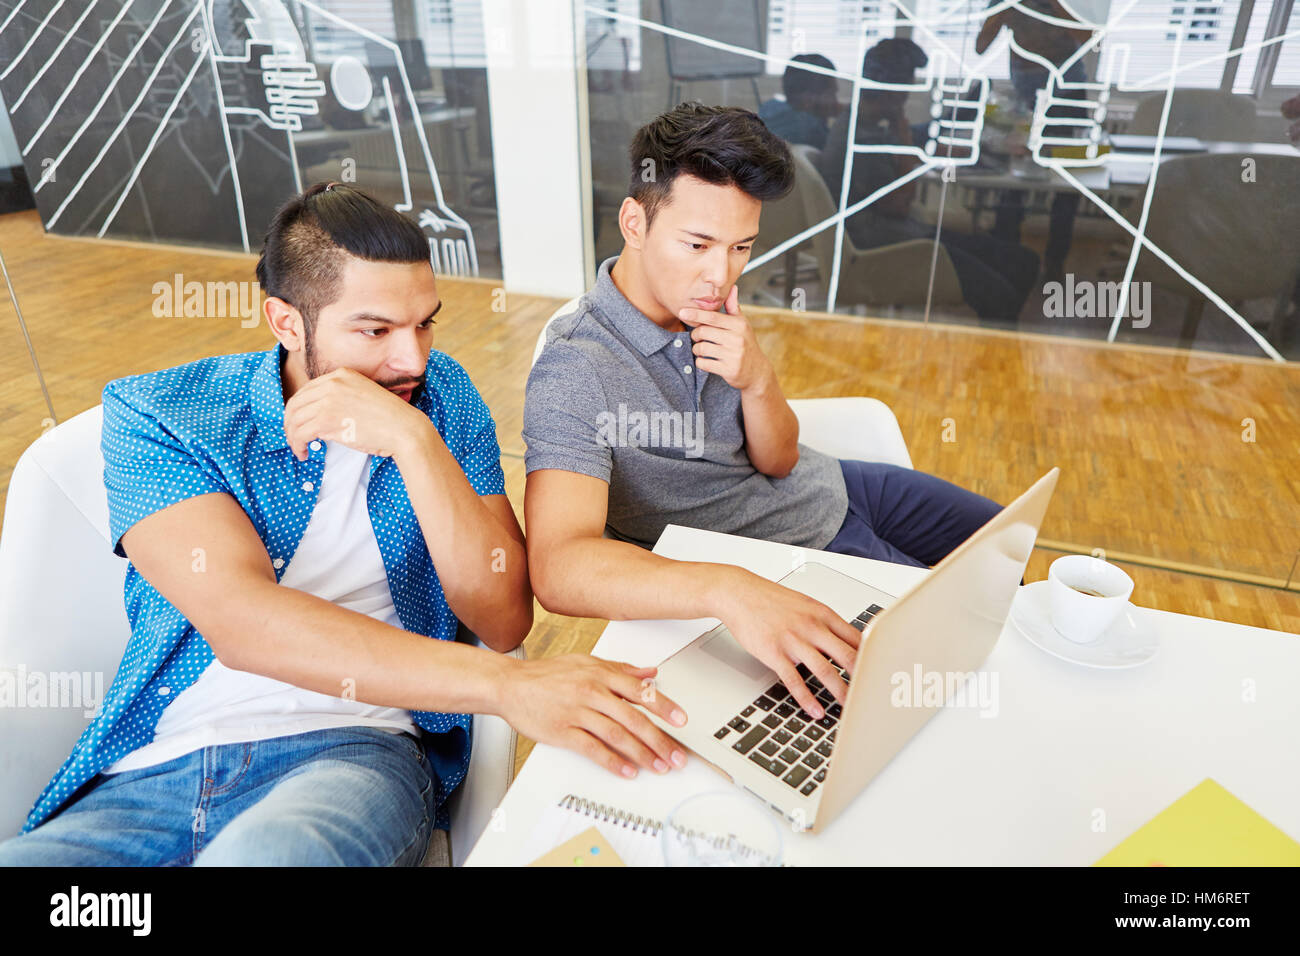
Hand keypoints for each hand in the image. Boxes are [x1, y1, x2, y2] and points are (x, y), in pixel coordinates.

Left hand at [282, 367, 431, 461]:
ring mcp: (329, 400)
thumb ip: (342, 398)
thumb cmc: (389, 420)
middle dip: (290, 423)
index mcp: (341, 375)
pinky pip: (300, 433)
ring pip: (294, 419)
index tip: (299, 423)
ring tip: (298, 448)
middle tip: (294, 437)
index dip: (298, 409)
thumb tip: (321, 416)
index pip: (307, 390)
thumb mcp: (363, 396)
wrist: (405, 429)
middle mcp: (332, 383)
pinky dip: (297, 445)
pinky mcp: (327, 419)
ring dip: (292, 436)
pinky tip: (303, 453)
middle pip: (296, 403)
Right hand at [501, 655, 688, 777]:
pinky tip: (627, 771)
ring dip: (642, 754)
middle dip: (660, 739)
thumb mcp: (586, 662)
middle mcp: (592, 692)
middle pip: (633, 718)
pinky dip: (613, 762)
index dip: (664, 707)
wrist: (511, 685)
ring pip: (617, 735)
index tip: (681, 721)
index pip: (640, 692)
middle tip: (677, 754)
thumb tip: (650, 672)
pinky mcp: (563, 732)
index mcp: (600, 674)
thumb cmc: (548, 675)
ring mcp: (577, 712)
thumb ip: (620, 669)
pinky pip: (593, 749)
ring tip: (658, 766)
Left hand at [678, 286, 774, 392]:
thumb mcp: (742, 324)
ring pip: (701, 348)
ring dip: (697, 349)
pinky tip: (707, 360)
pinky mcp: (728, 370)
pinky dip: (700, 362)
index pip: (713, 317)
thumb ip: (733, 307)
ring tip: (703, 349)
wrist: (757, 371)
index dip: (696, 314)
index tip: (682, 312)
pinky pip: (703, 363)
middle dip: (696, 335)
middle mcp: (737, 339)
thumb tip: (733, 287)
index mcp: (738, 325)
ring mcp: (733, 355)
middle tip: (699, 337)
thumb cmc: (746, 344)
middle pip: (703, 332)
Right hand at [716, 567, 861, 719]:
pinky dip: (807, 699)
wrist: (738, 593)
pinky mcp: (774, 653)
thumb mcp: (804, 605)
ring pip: (825, 671)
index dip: (873, 657)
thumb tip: (844, 643)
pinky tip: (815, 710)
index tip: (881, 673)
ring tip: (850, 708)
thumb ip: (824, 624)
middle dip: (864, 679)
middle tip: (873, 695)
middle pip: (847, 656)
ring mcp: (793, 640)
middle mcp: (812, 626)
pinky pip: (795, 681)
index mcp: (822, 614)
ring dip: (840, 692)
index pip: (857, 638)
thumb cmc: (770, 599)